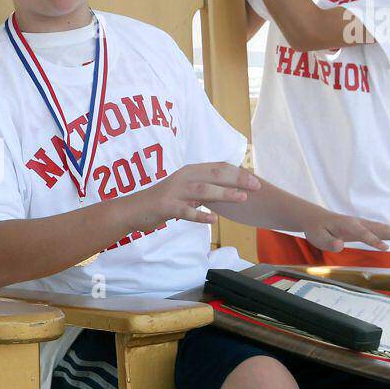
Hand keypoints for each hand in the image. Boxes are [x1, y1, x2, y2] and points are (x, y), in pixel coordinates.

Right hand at [128, 162, 260, 228]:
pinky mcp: (166, 206)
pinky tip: (213, 221)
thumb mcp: (185, 192)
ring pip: (203, 190)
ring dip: (223, 193)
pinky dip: (199, 215)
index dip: (238, 172)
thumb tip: (227, 190)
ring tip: (241, 198)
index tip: (255, 179)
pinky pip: (185, 211)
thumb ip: (204, 190)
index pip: (218, 168)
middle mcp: (183, 178)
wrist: (133, 209)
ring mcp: (174, 192)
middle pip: (214, 174)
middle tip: (256, 186)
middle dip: (237, 179)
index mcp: (189, 172)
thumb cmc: (162, 201)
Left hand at [305, 212, 389, 254]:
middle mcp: (360, 223)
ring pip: (388, 229)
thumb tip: (339, 245)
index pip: (362, 233)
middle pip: (382, 229)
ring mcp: (366, 225)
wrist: (317, 219)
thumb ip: (328, 242)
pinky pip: (387, 231)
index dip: (373, 240)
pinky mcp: (370, 229)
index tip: (385, 248)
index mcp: (348, 225)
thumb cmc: (317, 229)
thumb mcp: (318, 237)